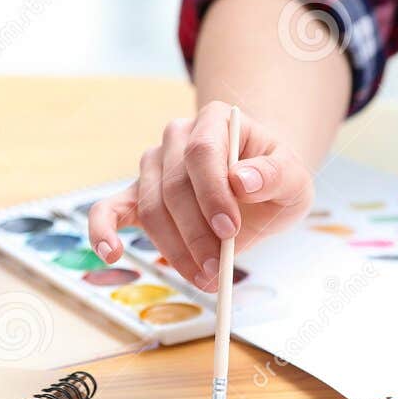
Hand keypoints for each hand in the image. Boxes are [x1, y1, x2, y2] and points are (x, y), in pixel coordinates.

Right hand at [87, 102, 313, 290]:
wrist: (257, 187)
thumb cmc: (273, 179)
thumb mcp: (294, 178)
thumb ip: (275, 175)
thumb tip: (243, 180)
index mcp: (215, 120)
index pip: (202, 151)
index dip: (212, 193)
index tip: (229, 230)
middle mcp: (177, 136)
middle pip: (174, 187)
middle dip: (196, 234)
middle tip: (217, 270)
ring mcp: (153, 166)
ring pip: (152, 209)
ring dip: (174, 249)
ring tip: (204, 278)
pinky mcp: (138, 195)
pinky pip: (110, 209)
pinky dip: (103, 231)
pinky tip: (112, 253)